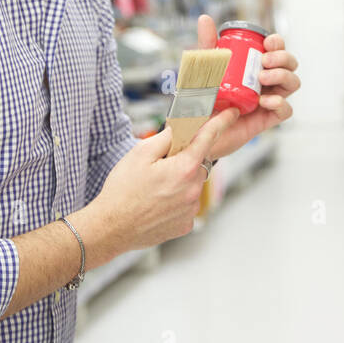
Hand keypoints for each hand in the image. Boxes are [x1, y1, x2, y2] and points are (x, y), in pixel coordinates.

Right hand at [82, 107, 238, 260]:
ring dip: (181, 181)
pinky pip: (187, 204)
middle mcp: (193, 190)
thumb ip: (166, 138)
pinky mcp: (185, 224)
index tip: (232, 114)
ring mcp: (191, 210)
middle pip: (199, 163)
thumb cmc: (122, 191)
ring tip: (154, 188)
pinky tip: (157, 202)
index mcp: (184, 169)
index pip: (209, 138)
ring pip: (193, 184)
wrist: (111, 228)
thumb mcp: (140, 154)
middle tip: (162, 164)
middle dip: (186, 159)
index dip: (221, 122)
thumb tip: (180, 130)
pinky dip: (177, 200)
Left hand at [196, 14, 298, 160]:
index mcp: (255, 65)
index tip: (267, 42)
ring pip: (293, 83)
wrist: (197, 129)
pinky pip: (286, 110)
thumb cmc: (203, 98)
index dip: (277, 42)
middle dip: (283, 58)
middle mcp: (266, 81)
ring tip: (263, 79)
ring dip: (283, 76)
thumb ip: (207, 45)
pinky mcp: (268, 119)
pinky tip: (265, 101)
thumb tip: (205, 19)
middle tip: (264, 61)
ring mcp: (269, 99)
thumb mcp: (204, 69)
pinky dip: (280, 103)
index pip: (276, 48)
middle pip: (290, 64)